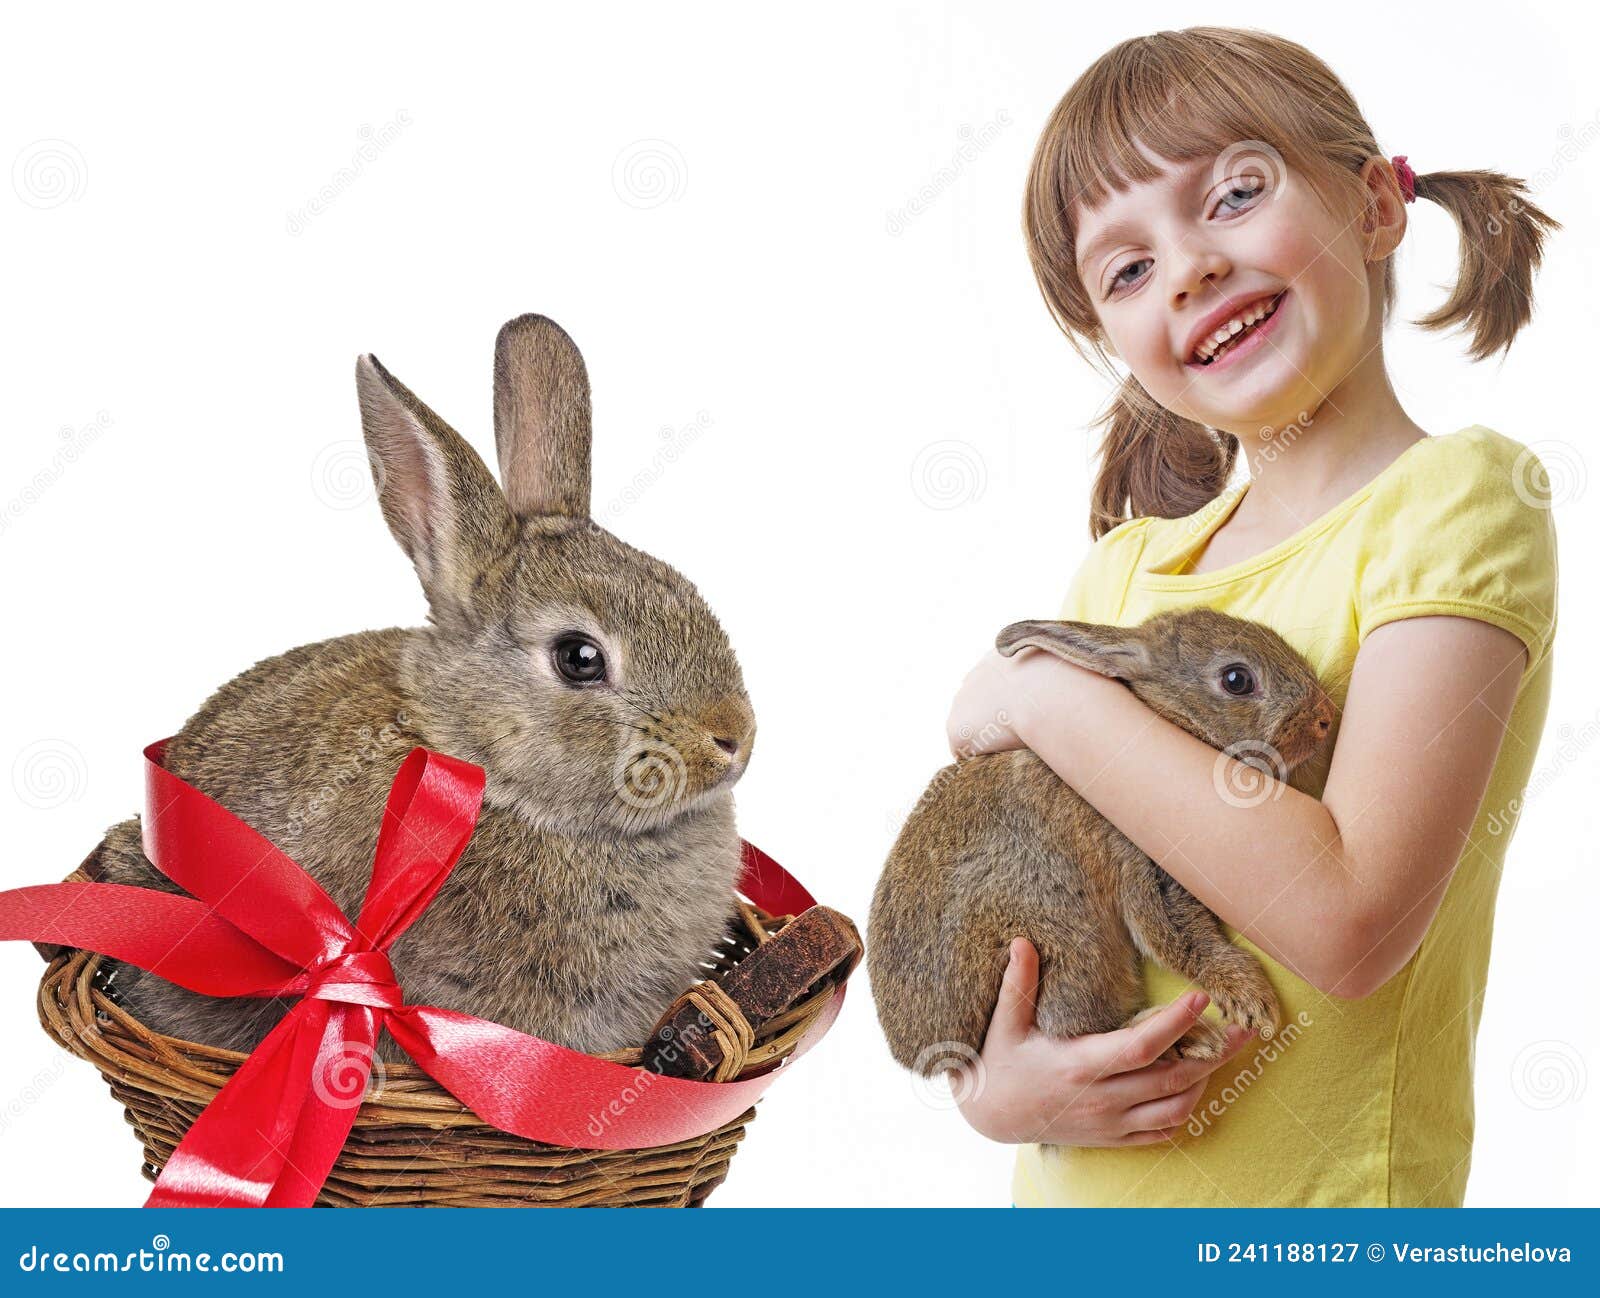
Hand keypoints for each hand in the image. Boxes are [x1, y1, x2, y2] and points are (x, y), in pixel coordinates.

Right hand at [955, 937, 1254, 1146]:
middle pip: (1175, 1077)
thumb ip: (1019, 982)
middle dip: (1215, 1052)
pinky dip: (1189, 1107)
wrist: (992, 1116)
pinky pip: (1166, 1130)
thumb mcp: (1004, 1022)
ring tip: (1226, 1051)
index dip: (1175, 1024)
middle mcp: (1102, 1099)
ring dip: (1208, 1080)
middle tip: (1246, 1026)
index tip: (1202, 997)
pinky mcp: (1115, 1137)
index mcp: (1079, 1066)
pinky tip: (1198, 1083)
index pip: (1140, 1046)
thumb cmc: (1000, 1063)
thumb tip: (1021, 940)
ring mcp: (1112, 1123)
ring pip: (1178, 1106)